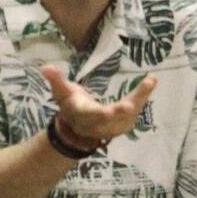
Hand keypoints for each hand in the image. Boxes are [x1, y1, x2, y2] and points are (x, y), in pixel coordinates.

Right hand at [42, 65, 156, 149]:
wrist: (77, 130)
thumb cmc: (70, 106)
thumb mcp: (61, 93)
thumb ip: (56, 80)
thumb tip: (46, 67)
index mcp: (82, 114)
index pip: (90, 115)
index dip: (99, 114)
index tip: (108, 112)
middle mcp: (98, 123)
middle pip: (114, 118)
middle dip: (124, 109)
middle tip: (134, 101)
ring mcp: (112, 126)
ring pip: (129, 116)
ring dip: (140, 99)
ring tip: (150, 81)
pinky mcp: (122, 125)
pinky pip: (135, 113)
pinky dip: (144, 98)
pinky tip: (151, 82)